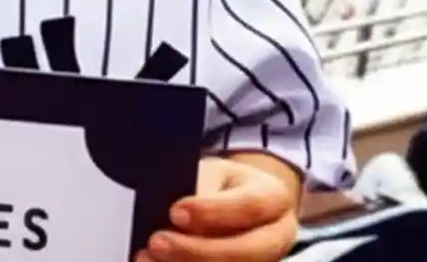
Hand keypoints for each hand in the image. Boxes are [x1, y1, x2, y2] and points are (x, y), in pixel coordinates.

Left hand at [133, 155, 299, 261]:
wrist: (236, 201)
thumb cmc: (222, 185)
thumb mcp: (212, 172)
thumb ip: (200, 189)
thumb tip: (177, 217)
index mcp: (274, 198)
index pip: (250, 206)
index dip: (212, 212)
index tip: (176, 212)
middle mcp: (277, 236)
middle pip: (248, 252)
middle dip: (197, 252)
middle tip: (157, 242)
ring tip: (148, 259)